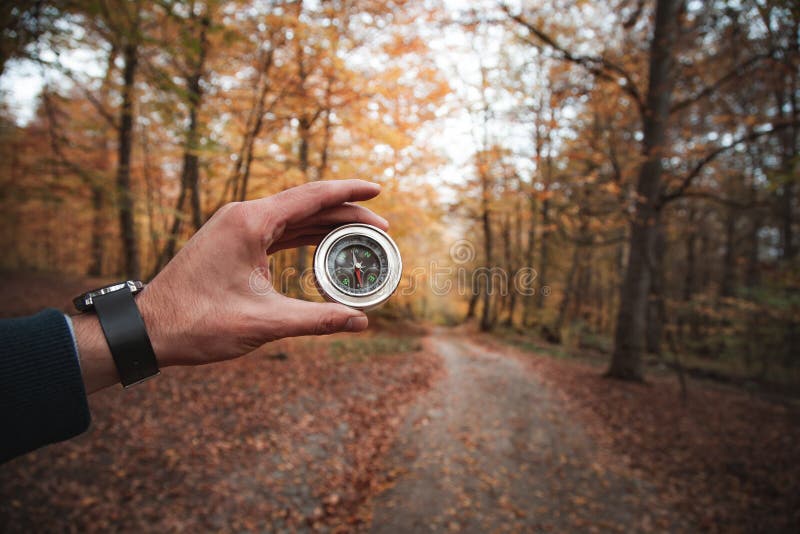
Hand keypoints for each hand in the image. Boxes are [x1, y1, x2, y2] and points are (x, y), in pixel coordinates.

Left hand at [74, 179, 387, 391]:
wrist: (148, 329)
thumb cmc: (197, 322)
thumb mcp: (262, 322)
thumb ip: (316, 319)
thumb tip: (361, 322)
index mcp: (250, 222)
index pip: (312, 196)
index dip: (351, 191)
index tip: (379, 188)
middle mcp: (243, 216)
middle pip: (307, 205)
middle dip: (346, 213)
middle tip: (381, 229)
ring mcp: (236, 228)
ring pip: (293, 218)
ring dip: (327, 225)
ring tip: (361, 238)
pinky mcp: (232, 243)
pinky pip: (277, 232)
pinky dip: (305, 237)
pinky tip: (324, 247)